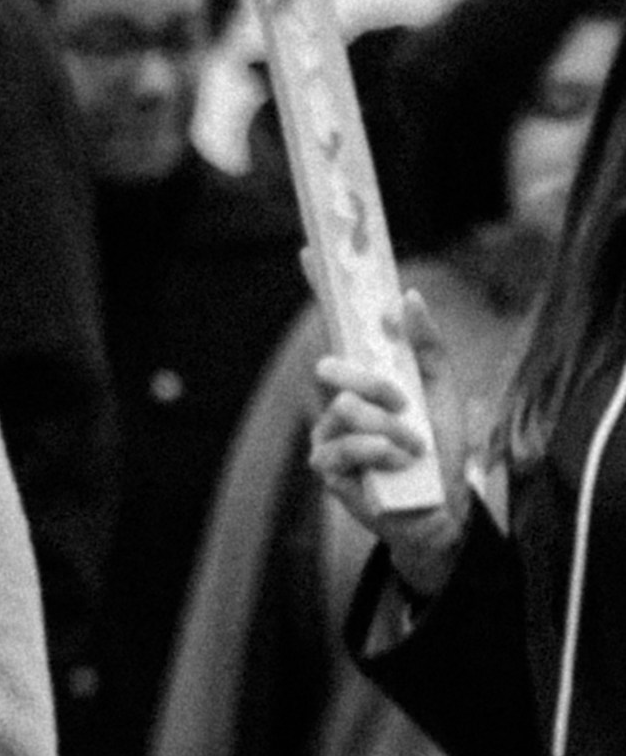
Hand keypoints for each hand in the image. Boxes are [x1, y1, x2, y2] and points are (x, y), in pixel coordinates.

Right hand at [309, 285, 468, 596]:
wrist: (441, 504)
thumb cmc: (439, 446)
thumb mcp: (443, 387)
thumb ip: (426, 344)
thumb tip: (405, 298)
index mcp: (365, 375)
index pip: (338, 326)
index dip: (323, 289)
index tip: (311, 251)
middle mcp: (338, 399)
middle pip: (335, 369)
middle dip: (375, 385)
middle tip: (402, 402)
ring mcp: (327, 433)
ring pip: (345, 409)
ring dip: (391, 428)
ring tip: (411, 447)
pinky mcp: (326, 468)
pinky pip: (346, 444)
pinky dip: (382, 451)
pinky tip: (396, 463)